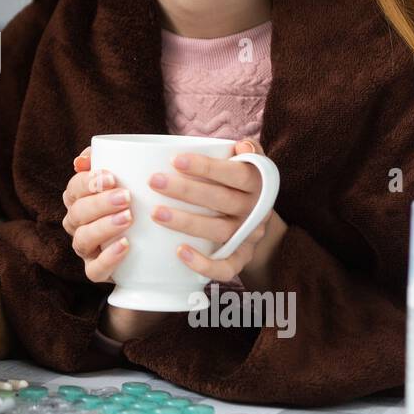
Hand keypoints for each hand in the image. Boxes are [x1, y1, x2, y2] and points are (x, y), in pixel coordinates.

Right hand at [63, 145, 132, 282]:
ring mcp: (87, 250)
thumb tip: (82, 160)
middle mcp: (77, 225)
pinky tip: (126, 245)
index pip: (74, 189)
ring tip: (128, 218)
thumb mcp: (129, 178)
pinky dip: (108, 258)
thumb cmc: (139, 201)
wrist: (157, 245)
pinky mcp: (99, 272)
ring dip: (103, 227)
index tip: (111, 177)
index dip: (88, 183)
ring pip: (82, 240)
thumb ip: (108, 160)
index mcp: (79, 200)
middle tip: (126, 197)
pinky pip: (94, 270)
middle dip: (99, 204)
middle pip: (77, 213)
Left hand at [147, 139, 285, 287]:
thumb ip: (246, 150)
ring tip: (156, 213)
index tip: (175, 160)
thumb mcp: (248, 165)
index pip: (237, 173)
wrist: (256, 224)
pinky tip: (179, 251)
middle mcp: (257, 211)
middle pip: (222, 200)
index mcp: (258, 184)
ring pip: (220, 231)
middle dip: (186, 191)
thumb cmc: (238, 186)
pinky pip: (226, 267)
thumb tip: (241, 145)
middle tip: (154, 181)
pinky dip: (203, 263)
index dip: (207, 167)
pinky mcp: (241, 260)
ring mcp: (249, 238)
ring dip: (186, 222)